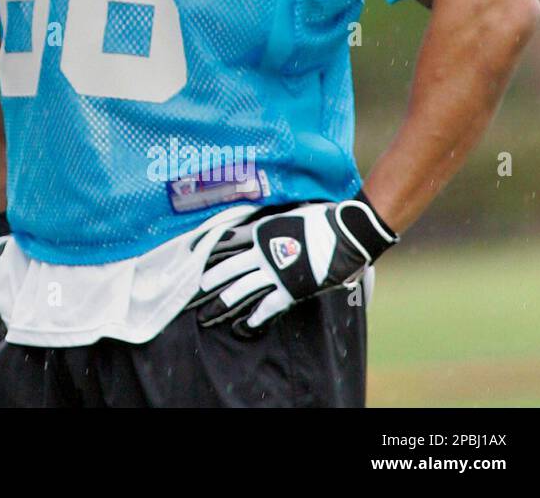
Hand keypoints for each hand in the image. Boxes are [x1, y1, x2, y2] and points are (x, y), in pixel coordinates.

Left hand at [188, 194, 397, 338]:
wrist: (346, 231)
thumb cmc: (321, 218)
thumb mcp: (287, 214)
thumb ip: (270, 224)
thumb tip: (257, 226)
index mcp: (261, 231)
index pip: (228, 241)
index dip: (210, 249)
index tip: (193, 255)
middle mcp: (263, 251)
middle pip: (229, 267)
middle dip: (211, 279)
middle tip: (195, 289)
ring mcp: (276, 271)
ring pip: (243, 287)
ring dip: (225, 300)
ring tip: (209, 312)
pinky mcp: (291, 288)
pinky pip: (269, 305)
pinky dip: (256, 317)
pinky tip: (245, 325)